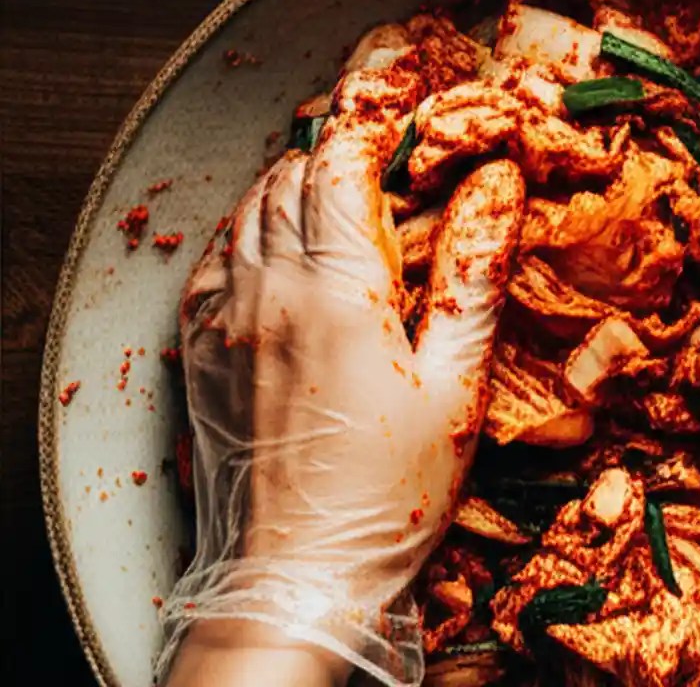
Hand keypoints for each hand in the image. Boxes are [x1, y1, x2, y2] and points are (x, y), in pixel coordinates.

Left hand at [160, 29, 524, 686]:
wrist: (296, 574)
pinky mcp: (197, 352)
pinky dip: (246, 237)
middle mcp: (267, 289)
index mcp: (338, 289)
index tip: (403, 126)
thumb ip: (475, 275)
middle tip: (382, 173)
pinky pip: (212, 261)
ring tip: (337, 208)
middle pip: (289, 178)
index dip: (372, 130)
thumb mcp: (456, 382)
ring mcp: (223, 319)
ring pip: (246, 212)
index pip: (340, 165)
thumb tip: (500, 187)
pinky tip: (278, 259)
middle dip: (335, 157)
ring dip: (290, 191)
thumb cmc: (390, 489)